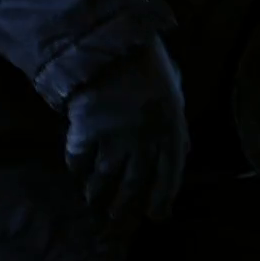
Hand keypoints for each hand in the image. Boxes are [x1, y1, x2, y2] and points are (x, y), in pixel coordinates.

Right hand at [63, 35, 189, 221]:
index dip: (163, 198)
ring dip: (99, 191)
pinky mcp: (86, 131)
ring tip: (93, 200)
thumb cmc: (149, 64)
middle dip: (126, 202)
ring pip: (106, 175)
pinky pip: (79, 157)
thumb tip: (183, 150)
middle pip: (135, 181)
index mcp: (171, 131)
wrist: (113, 44)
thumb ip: (176, 124)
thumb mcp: (174, 93)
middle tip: (117, 216)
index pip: (170, 175)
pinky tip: (76, 172)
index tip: (157, 216)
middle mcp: (144, 142)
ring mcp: (114, 138)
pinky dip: (77, 167)